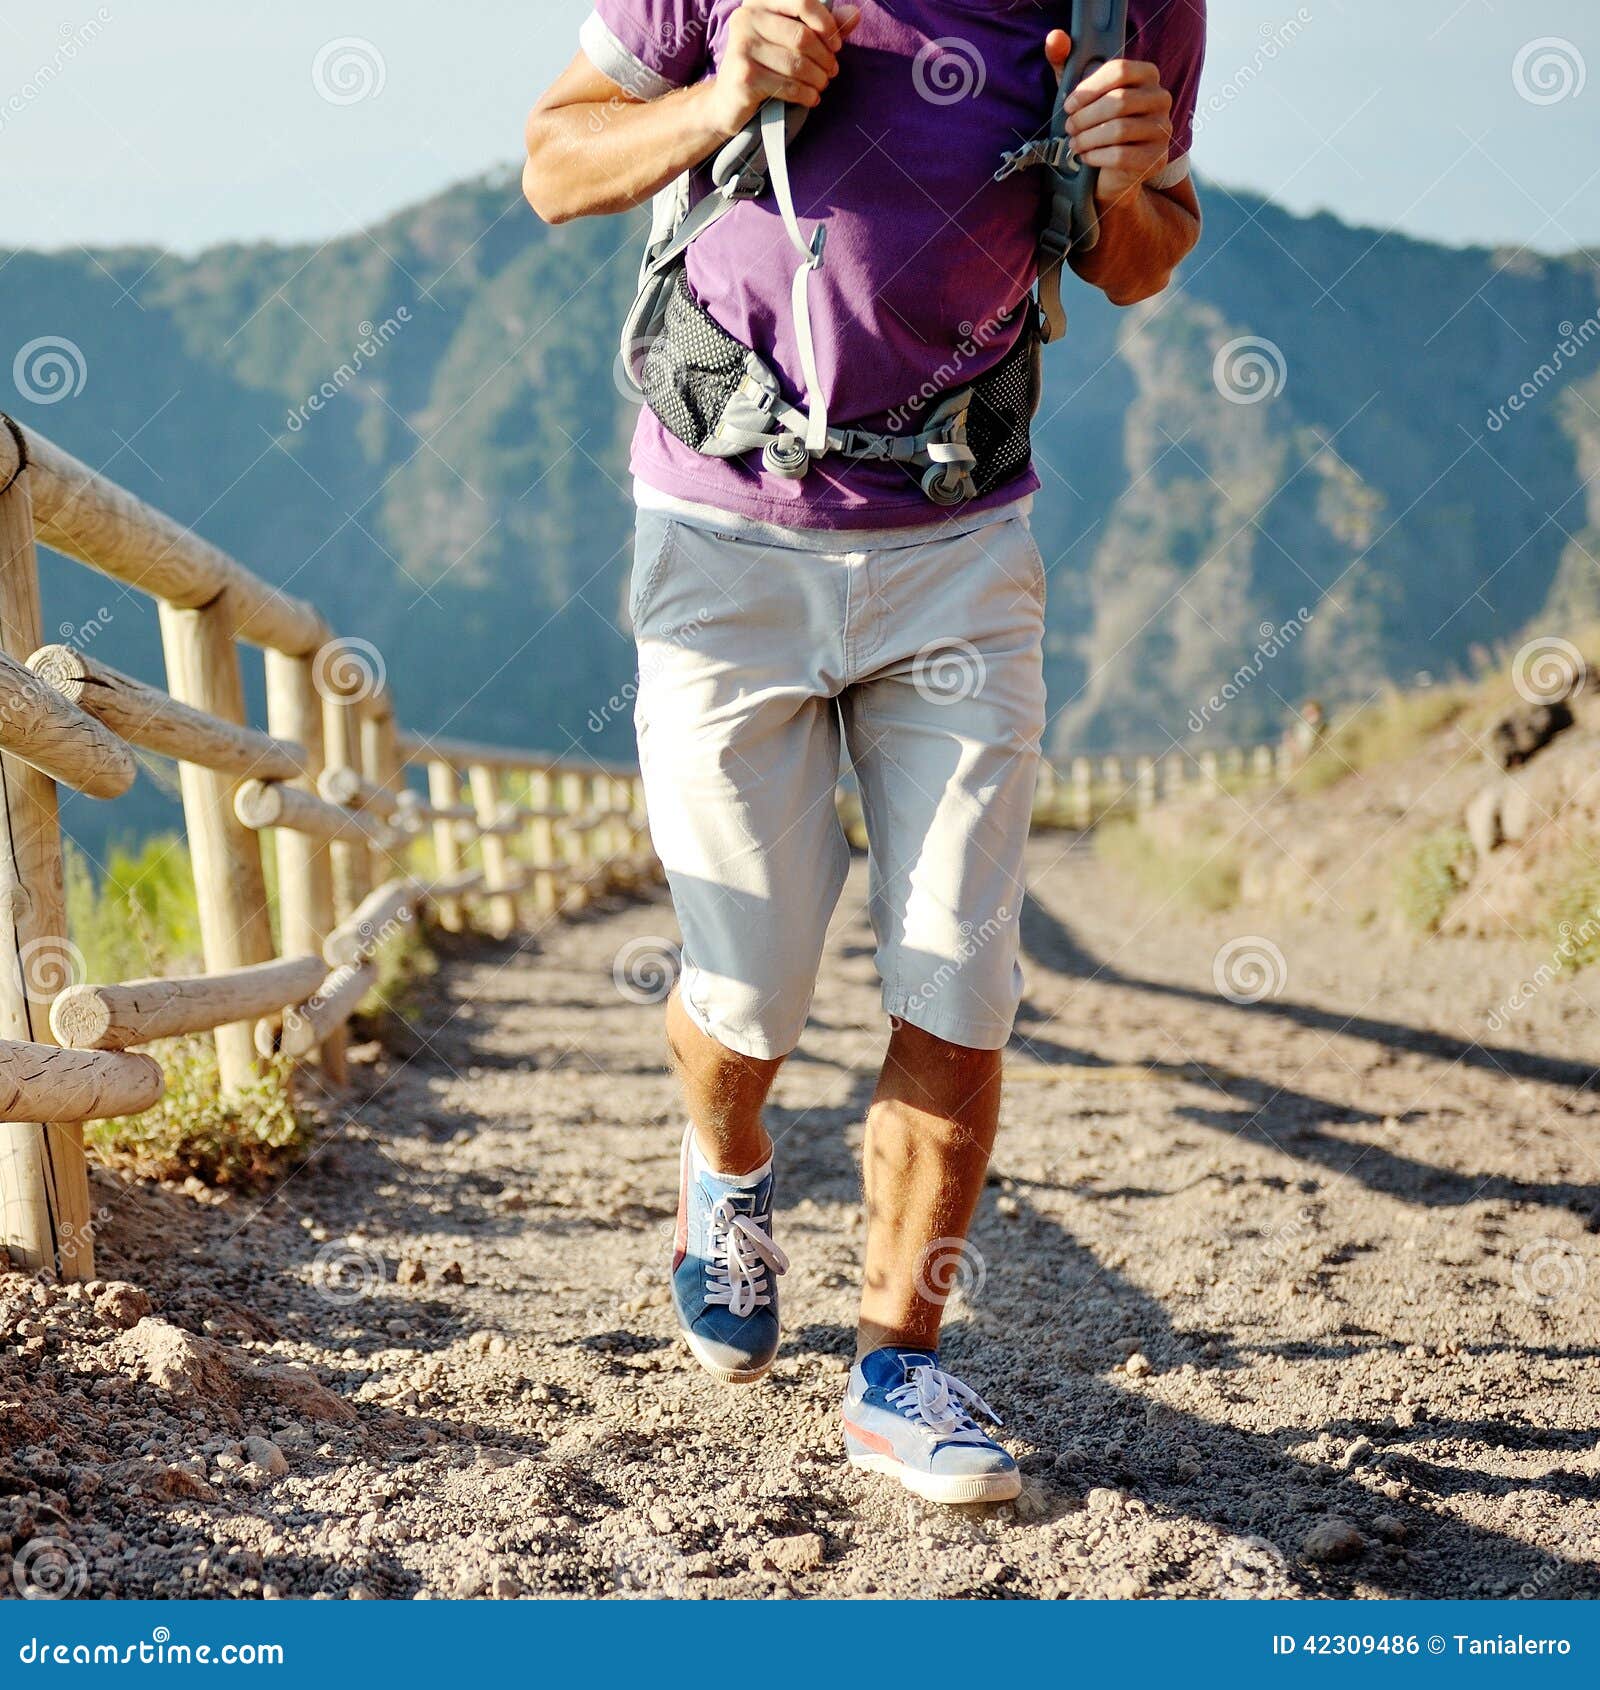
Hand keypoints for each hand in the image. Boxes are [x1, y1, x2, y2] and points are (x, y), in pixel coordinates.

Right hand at [705, 1, 860, 136]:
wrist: (728, 101)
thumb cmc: (766, 65)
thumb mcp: (791, 40)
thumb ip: (821, 27)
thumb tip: (854, 15)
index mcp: (758, 1)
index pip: (802, 1)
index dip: (826, 23)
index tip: (836, 45)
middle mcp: (746, 18)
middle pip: (802, 37)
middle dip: (824, 59)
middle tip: (831, 72)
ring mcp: (742, 47)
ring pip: (797, 64)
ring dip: (817, 79)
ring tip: (821, 86)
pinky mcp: (744, 77)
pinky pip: (787, 85)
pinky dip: (806, 94)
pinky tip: (811, 98)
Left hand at [1046, 31, 1173, 206]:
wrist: (1113, 170)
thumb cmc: (1096, 124)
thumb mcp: (1081, 94)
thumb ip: (1066, 64)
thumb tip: (1054, 39)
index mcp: (1147, 75)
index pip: (1119, 71)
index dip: (1089, 89)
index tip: (1068, 105)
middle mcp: (1161, 99)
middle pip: (1119, 101)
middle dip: (1085, 118)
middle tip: (1069, 128)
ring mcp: (1162, 129)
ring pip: (1119, 130)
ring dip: (1088, 139)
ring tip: (1074, 143)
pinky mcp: (1156, 158)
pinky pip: (1121, 156)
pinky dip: (1097, 157)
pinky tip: (1086, 157)